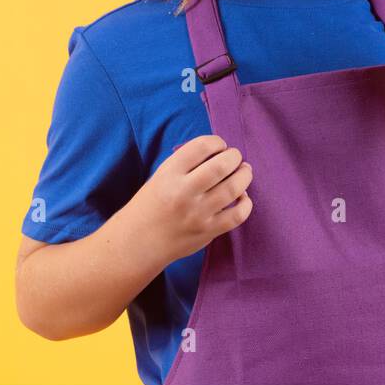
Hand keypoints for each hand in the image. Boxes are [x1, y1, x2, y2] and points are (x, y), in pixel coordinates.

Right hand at [131, 134, 252, 263]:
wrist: (137, 242)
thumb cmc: (151, 204)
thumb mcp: (160, 176)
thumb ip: (186, 163)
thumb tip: (220, 152)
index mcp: (169, 173)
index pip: (201, 146)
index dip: (217, 142)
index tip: (220, 146)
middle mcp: (183, 192)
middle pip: (221, 166)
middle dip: (235, 156)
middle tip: (235, 157)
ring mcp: (197, 214)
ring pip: (233, 188)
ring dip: (244, 175)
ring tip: (244, 171)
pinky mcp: (207, 232)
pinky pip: (237, 215)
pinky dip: (246, 203)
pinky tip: (242, 197)